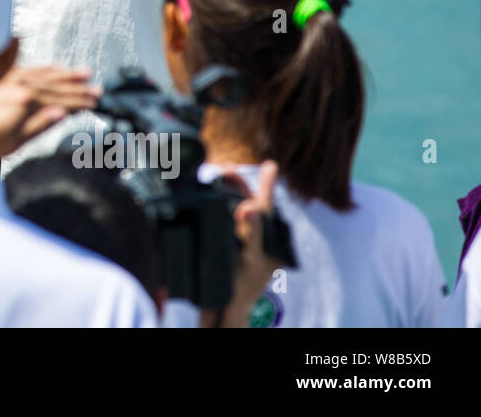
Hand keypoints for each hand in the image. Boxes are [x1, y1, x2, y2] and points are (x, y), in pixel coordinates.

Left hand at [0, 66, 100, 159]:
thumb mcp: (12, 142)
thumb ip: (38, 126)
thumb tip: (62, 114)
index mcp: (27, 103)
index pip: (61, 101)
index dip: (79, 102)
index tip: (95, 101)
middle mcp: (21, 87)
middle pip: (56, 86)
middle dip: (78, 88)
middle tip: (97, 89)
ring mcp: (11, 79)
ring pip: (45, 75)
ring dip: (65, 75)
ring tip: (83, 74)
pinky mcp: (1, 77)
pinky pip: (31, 69)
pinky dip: (45, 68)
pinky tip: (54, 67)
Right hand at [200, 160, 281, 326]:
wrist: (224, 315)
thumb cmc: (239, 289)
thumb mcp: (249, 259)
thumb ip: (252, 233)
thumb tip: (250, 205)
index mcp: (268, 242)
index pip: (267, 207)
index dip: (267, 185)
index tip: (270, 165)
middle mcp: (257, 243)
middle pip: (250, 206)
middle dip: (239, 186)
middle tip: (226, 169)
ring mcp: (243, 248)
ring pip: (237, 215)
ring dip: (228, 196)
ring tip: (220, 181)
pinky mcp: (229, 252)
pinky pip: (225, 226)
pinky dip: (218, 213)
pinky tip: (209, 205)